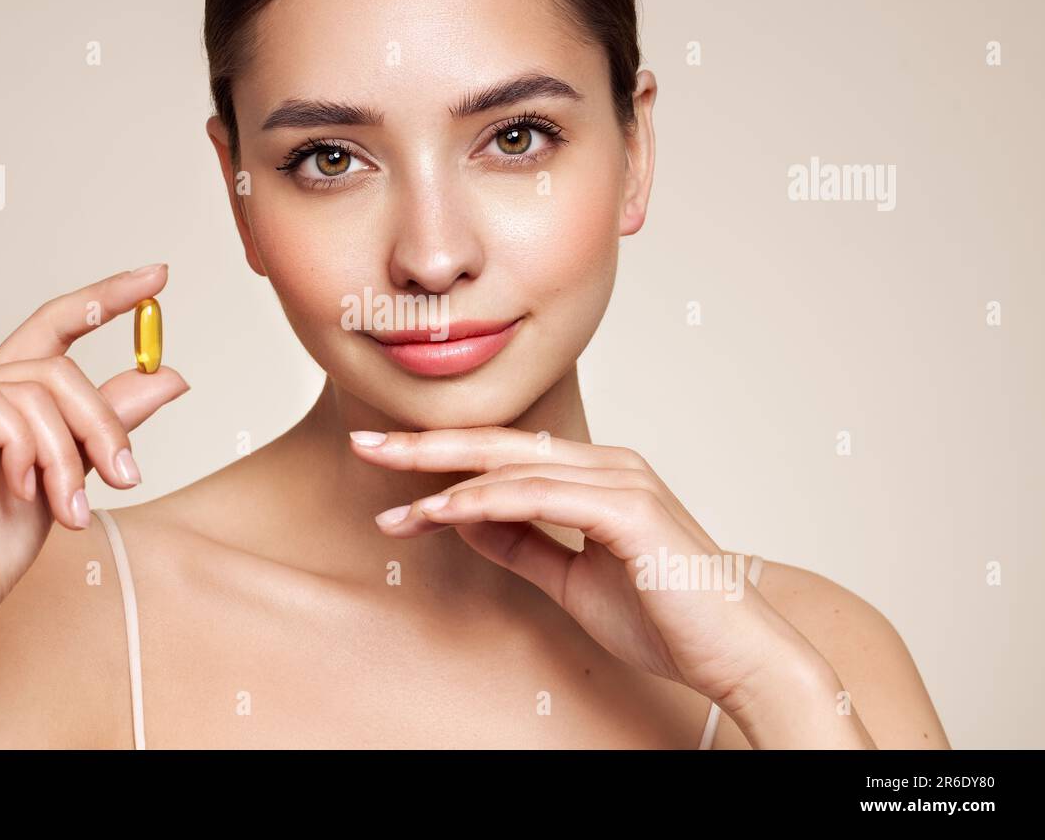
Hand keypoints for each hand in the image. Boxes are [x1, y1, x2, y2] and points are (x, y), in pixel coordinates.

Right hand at [0, 265, 188, 661]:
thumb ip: (110, 423)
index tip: (158, 276)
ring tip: (70, 508)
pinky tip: (22, 490)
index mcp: (3, 397)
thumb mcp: (73, 477)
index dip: (107, 298)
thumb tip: (169, 374)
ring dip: (68, 453)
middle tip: (125, 476)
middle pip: (59, 367)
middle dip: (102, 423)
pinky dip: (26, 450)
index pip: (57, 326)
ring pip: (35, 390)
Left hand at [350, 427, 829, 715]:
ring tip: (393, 504)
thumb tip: (462, 520)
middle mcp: (608, 464)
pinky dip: (485, 501)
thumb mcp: (570, 579)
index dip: (442, 457)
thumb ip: (520, 544)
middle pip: (499, 444)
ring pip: (512, 467)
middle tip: (365, 446)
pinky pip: (539, 495)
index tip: (386, 465)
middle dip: (426, 445)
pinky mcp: (629, 508)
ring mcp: (621, 480)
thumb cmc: (662, 618)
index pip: (505, 456)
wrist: (733, 654)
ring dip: (444, 483)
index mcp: (597, 475)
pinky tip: (441, 511)